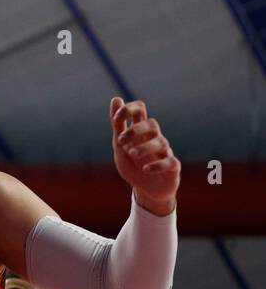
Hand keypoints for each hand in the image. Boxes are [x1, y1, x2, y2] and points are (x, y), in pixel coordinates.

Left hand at [109, 96, 179, 215]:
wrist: (145, 190)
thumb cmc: (133, 164)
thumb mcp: (120, 144)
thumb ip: (118, 123)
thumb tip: (116, 98)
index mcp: (141, 131)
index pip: (140, 110)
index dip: (129, 109)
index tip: (116, 118)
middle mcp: (155, 138)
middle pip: (151, 124)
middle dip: (136, 130)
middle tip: (121, 141)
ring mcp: (165, 152)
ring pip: (161, 142)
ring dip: (143, 147)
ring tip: (131, 154)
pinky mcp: (173, 167)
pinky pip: (171, 161)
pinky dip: (157, 165)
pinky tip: (145, 169)